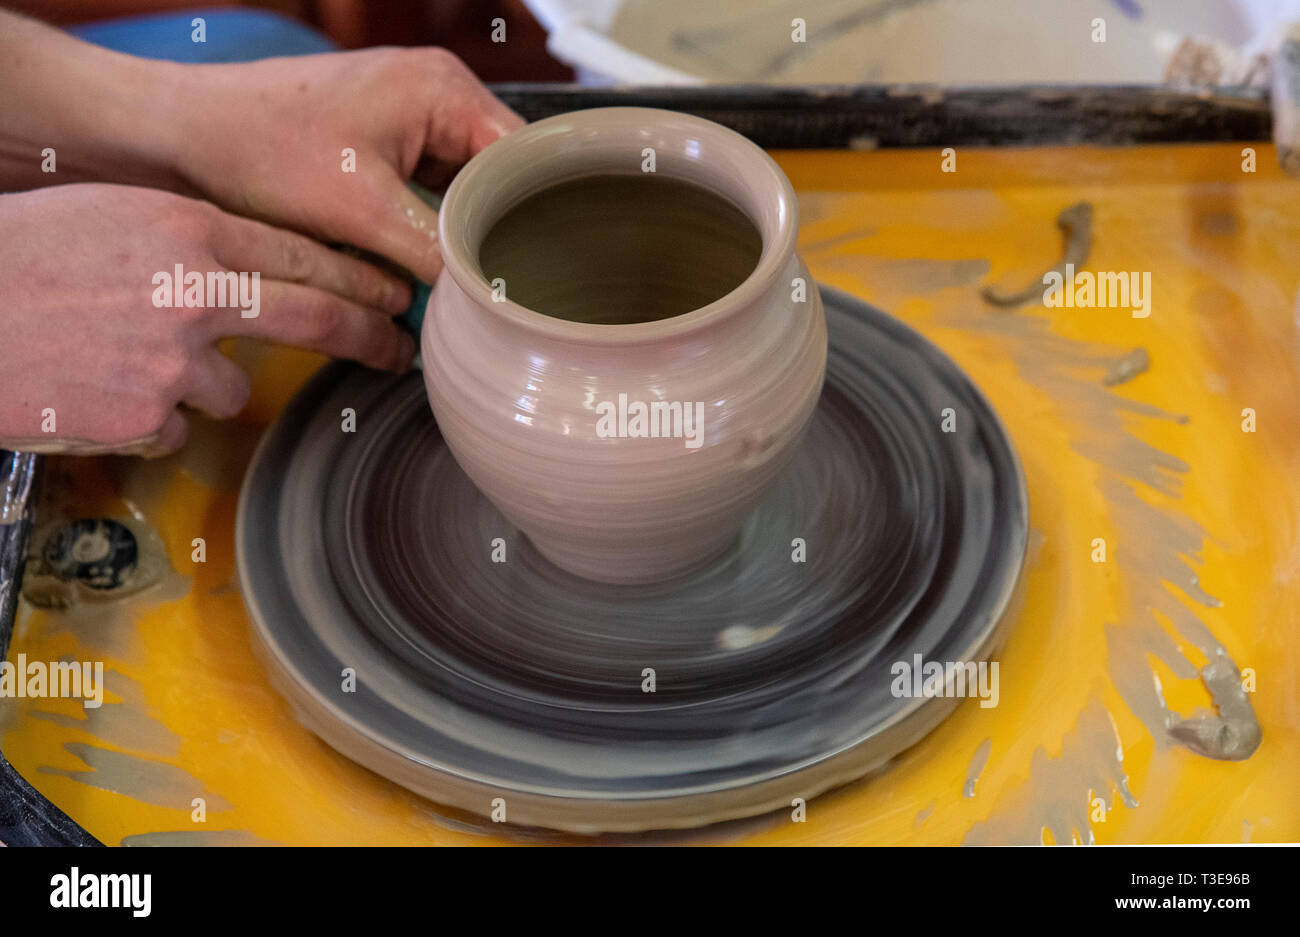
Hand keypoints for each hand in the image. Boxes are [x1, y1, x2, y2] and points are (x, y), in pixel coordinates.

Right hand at [0, 183, 412, 455]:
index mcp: (186, 230)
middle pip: (316, 318)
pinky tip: (93, 388)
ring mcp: (171, 362)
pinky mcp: (142, 418)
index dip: (360, 279)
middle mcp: (193, 294)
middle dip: (371, 335)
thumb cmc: (24, 254)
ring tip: (121, 358)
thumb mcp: (115, 216)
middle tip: (399, 350)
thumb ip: (194, 242)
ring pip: (231, 390)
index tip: (397, 293)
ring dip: (198, 384)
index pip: (304, 256)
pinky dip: (143, 416)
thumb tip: (265, 272)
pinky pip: (171, 427)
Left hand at [171, 48, 523, 282]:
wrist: (179, 135)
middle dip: (492, 230)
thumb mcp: (360, 211)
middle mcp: (436, 94)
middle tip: (496, 289)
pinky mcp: (382, 145)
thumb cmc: (258, 150)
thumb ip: (435, 251)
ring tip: (461, 283)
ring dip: (457, 234)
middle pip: (498, 176)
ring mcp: (409, 119)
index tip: (525, 275)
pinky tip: (422, 268)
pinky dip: (426, 230)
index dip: (529, 217)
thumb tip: (483, 299)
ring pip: (464, 190)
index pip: (523, 159)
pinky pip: (428, 194)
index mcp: (444, 89)